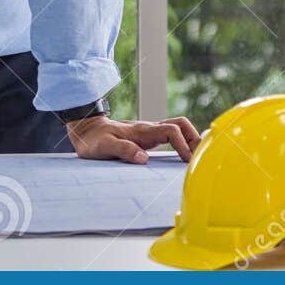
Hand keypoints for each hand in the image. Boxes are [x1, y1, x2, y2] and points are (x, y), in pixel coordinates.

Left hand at [67, 115, 200, 162]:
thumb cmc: (94, 140)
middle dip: (194, 138)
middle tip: (198, 158)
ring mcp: (150, 132)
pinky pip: (171, 136)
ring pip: (178, 128)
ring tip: (195, 160)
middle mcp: (149, 129)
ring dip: (190, 140)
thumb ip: (123, 150)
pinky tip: (183, 158)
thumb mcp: (104, 146)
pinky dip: (182, 143)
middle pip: (181, 124)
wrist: (86, 130)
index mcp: (142, 131)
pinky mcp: (148, 138)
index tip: (186, 160)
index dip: (183, 144)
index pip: (171, 130)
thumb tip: (143, 158)